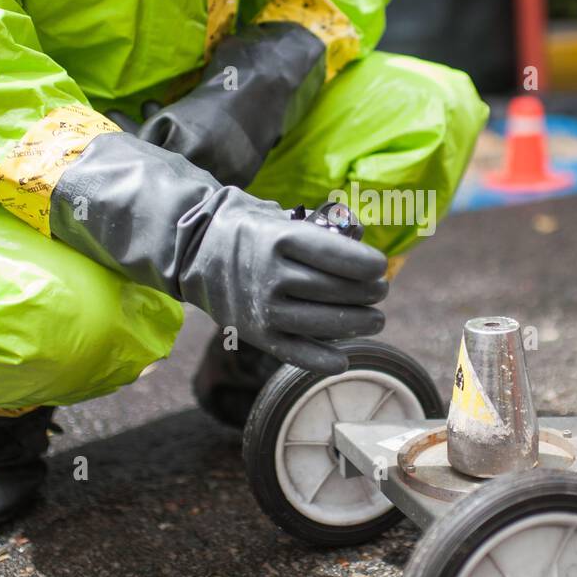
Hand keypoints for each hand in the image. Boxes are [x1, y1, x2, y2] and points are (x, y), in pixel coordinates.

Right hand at [181, 189, 387, 372]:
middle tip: (381, 291)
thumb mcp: (279, 217)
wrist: (195, 252)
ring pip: (324, 322)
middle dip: (369, 293)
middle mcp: (271, 275)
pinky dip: (324, 360)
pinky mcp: (257, 334)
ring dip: (359, 323)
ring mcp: (263, 308)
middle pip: (336, 290)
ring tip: (375, 319)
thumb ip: (318, 228)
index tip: (380, 266)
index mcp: (279, 239)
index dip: (366, 264)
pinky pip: (297, 353)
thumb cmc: (252, 231)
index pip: (336, 256)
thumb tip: (361, 236)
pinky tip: (343, 359)